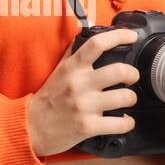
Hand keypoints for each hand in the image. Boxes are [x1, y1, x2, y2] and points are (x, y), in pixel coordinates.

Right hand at [26, 28, 142, 157]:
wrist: (31, 127)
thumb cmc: (48, 98)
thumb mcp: (58, 71)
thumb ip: (74, 55)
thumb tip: (88, 36)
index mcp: (72, 68)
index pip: (97, 44)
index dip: (119, 36)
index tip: (132, 36)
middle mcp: (79, 84)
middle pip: (120, 71)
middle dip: (133, 74)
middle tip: (131, 78)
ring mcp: (84, 106)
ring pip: (125, 98)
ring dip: (131, 99)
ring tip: (127, 100)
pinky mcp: (87, 127)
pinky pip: (120, 124)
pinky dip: (127, 123)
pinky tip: (124, 121)